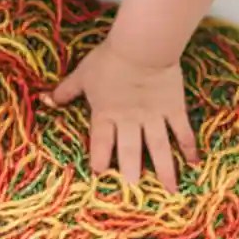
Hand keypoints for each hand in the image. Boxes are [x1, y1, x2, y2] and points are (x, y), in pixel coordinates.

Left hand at [47, 41, 198, 192]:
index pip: (100, 143)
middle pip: (130, 151)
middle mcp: (129, 121)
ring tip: (169, 191)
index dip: (99, 159)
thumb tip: (45, 100)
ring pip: (158, 148)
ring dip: (164, 170)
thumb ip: (66, 91)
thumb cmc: (109, 59)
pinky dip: (188, 147)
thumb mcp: (82, 74)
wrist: (142, 47)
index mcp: (106, 114)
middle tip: (133, 190)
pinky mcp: (173, 108)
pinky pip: (181, 131)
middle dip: (131, 172)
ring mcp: (154, 117)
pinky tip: (193, 163)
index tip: (99, 175)